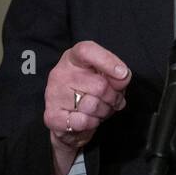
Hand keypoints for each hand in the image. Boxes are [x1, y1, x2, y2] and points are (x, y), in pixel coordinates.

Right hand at [45, 41, 130, 174]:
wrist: (72, 123)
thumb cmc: (91, 94)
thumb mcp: (107, 79)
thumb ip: (117, 75)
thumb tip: (122, 76)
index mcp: (73, 58)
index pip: (87, 51)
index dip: (108, 61)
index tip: (123, 74)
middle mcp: (60, 73)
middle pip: (100, 85)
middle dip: (113, 98)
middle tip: (112, 101)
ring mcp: (53, 94)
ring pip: (93, 105)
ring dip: (104, 112)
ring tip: (100, 110)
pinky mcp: (52, 116)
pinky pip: (83, 121)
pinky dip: (92, 123)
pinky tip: (89, 120)